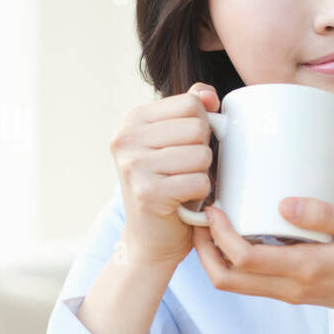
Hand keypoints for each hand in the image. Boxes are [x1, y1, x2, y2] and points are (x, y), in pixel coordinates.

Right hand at [111, 82, 219, 268]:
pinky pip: (199, 182)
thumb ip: (191, 111)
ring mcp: (134, 166)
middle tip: (183, 172)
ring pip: (201, 155)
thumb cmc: (172, 187)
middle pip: (198, 127)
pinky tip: (182, 202)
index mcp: (132, 119)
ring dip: (202, 175)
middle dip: (202, 152)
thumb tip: (208, 94)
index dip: (201, 127)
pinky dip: (200, 195)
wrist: (151, 239)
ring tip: (182, 186)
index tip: (184, 148)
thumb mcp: (179, 143)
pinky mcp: (148, 193)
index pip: (191, 103)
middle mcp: (126, 138)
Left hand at [191, 196, 333, 325]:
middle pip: (228, 281)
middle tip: (200, 218)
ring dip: (217, 258)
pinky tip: (244, 234)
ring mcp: (293, 294)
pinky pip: (255, 283)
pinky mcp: (297, 292)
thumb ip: (325, 213)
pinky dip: (237, 262)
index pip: (244, 259)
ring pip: (237, 285)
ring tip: (214, 223)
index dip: (219, 235)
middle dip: (204, 252)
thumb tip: (283, 202)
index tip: (214, 207)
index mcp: (306, 269)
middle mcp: (293, 288)